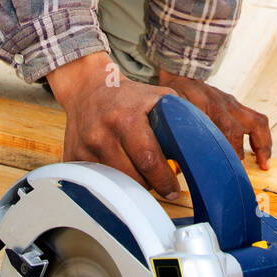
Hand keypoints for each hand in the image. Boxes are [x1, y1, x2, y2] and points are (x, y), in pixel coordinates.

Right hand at [47, 51, 182, 198]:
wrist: (87, 88)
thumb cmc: (128, 96)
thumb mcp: (157, 97)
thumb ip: (180, 116)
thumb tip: (204, 143)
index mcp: (126, 119)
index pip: (148, 160)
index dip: (163, 179)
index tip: (172, 189)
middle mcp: (102, 134)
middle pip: (132, 177)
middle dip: (149, 185)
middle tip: (157, 183)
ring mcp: (85, 148)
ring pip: (115, 184)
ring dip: (130, 185)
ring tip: (138, 174)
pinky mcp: (73, 158)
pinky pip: (97, 182)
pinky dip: (110, 182)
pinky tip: (117, 171)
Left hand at [157, 67, 271, 170]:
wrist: (180, 74)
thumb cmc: (173, 98)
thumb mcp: (170, 113)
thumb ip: (174, 134)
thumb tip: (174, 165)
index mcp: (207, 105)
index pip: (229, 129)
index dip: (235, 150)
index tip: (235, 169)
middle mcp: (225, 104)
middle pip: (251, 123)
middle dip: (259, 147)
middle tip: (260, 167)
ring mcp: (232, 103)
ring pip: (258, 121)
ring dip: (265, 143)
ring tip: (264, 163)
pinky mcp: (236, 106)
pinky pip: (256, 119)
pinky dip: (261, 137)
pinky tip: (258, 153)